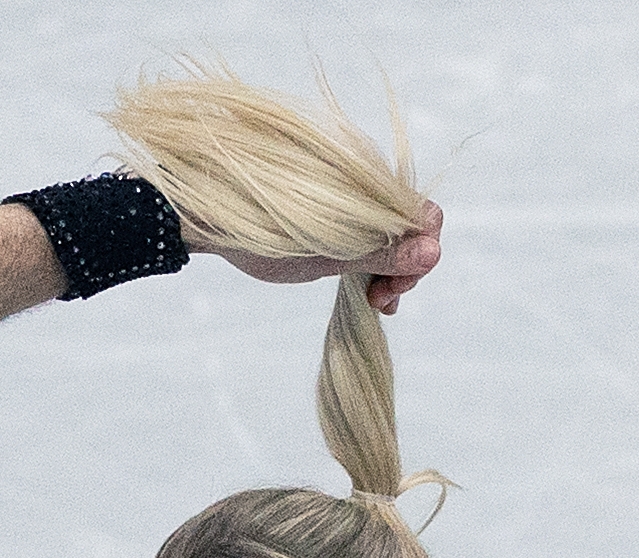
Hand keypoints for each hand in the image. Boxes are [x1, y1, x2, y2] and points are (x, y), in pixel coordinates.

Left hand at [197, 198, 444, 315]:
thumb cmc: (260, 235)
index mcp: (370, 184)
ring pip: (388, 226)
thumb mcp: (328, 255)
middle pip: (411, 224)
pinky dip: (365, 248)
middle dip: (403, 266)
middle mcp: (366, 175)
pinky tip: (357, 277)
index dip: (418, 262)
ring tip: (369, 296)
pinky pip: (364, 219)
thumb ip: (382, 253)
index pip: (426, 218)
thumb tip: (432, 253)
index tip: (388, 296)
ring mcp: (349, 183)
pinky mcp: (331, 193)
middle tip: (378, 301)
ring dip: (385, 263)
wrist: (206, 213)